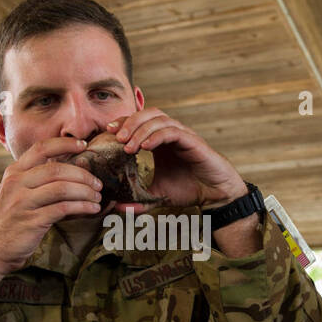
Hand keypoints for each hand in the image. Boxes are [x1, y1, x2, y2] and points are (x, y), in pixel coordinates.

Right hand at [0, 136, 102, 273]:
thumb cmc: (10, 220)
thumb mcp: (15, 193)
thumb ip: (35, 180)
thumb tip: (70, 173)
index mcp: (14, 172)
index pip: (41, 148)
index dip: (65, 143)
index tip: (83, 145)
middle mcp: (16, 183)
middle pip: (56, 169)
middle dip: (83, 174)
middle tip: (97, 183)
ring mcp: (22, 202)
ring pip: (62, 188)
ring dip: (85, 192)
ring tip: (97, 197)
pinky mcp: (31, 221)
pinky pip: (63, 209)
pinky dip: (82, 207)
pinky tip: (92, 209)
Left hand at [109, 110, 245, 210]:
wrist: (215, 194)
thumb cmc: (189, 189)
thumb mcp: (157, 195)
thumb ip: (138, 200)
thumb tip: (118, 208)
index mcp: (160, 140)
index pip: (139, 121)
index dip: (123, 123)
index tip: (107, 132)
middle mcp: (171, 133)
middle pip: (147, 114)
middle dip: (129, 122)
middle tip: (115, 137)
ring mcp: (183, 134)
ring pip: (159, 119)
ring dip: (140, 129)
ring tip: (127, 145)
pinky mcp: (193, 141)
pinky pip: (172, 131)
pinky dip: (156, 136)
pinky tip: (145, 148)